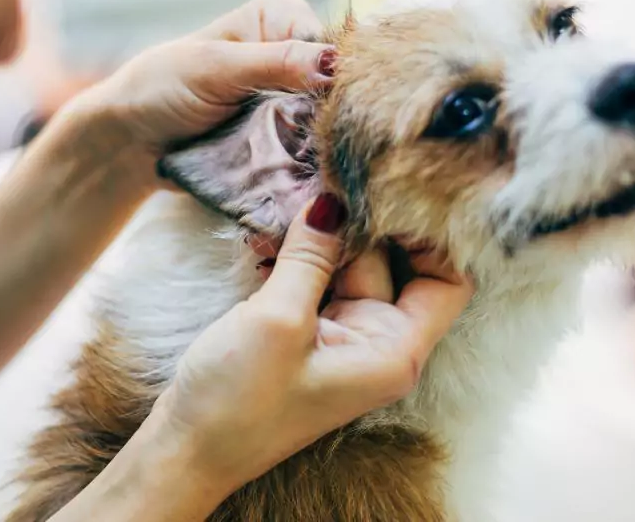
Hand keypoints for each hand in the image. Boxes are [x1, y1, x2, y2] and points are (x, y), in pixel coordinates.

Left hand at [78, 0, 333, 145]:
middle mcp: (295, 55)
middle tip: (319, 145)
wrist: (130, 144)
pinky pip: (312, 153)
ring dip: (323, 148)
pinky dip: (310, 166)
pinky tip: (312, 181)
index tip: (329, 109)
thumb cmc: (160, 90)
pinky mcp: (286, 141)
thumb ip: (274, 63)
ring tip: (313, 167)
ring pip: (330, 125)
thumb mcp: (215, 69)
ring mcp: (293, 102)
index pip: (334, 45)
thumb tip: (332, 63)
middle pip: (339, 89)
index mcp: (281, 18)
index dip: (339, 78)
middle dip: (333, 117)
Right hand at [148, 193, 473, 496]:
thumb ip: (311, 256)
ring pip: (347, 267)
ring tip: (282, 207)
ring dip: (316, 239)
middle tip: (321, 181)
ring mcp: (341, 339)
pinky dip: (294, 259)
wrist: (186, 452)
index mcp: (393, 352)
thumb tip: (333, 200)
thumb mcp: (278, 319)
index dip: (430, 236)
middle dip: (356, 225)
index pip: (448, 281)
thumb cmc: (238, 402)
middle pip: (392, 264)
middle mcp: (377, 345)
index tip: (390, 194)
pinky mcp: (306, 335)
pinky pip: (314, 282)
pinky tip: (262, 238)